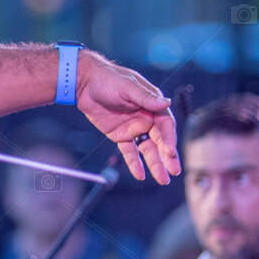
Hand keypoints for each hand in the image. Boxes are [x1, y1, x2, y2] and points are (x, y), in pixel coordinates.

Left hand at [74, 52, 180, 183]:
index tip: (170, 152)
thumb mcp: (127, 86)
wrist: (84, 83)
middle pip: (160, 141)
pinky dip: (135, 163)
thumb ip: (146, 98)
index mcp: (152, 105)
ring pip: (147, 149)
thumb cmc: (108, 79)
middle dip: (168, 156)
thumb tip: (166, 103)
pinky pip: (129, 152)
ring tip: (163, 180)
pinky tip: (140, 175)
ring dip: (155, 164)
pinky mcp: (120, 136)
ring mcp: (133, 128)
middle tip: (174, 171)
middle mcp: (146, 118)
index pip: (166, 125)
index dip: (169, 139)